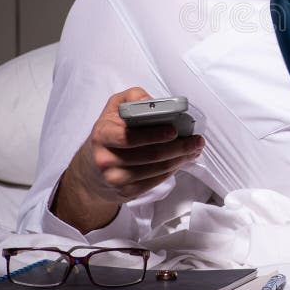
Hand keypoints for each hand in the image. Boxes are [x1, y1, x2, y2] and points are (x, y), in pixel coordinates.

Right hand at [52, 87, 204, 232]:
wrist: (92, 166)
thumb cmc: (111, 130)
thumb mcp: (116, 107)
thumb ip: (133, 97)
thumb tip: (150, 101)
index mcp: (103, 134)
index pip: (128, 137)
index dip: (153, 135)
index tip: (174, 130)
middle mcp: (106, 159)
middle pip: (149, 156)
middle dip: (178, 148)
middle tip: (196, 141)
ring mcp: (115, 178)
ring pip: (155, 171)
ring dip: (180, 160)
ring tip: (194, 150)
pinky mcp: (125, 192)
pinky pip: (154, 183)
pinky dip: (172, 171)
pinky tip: (182, 162)